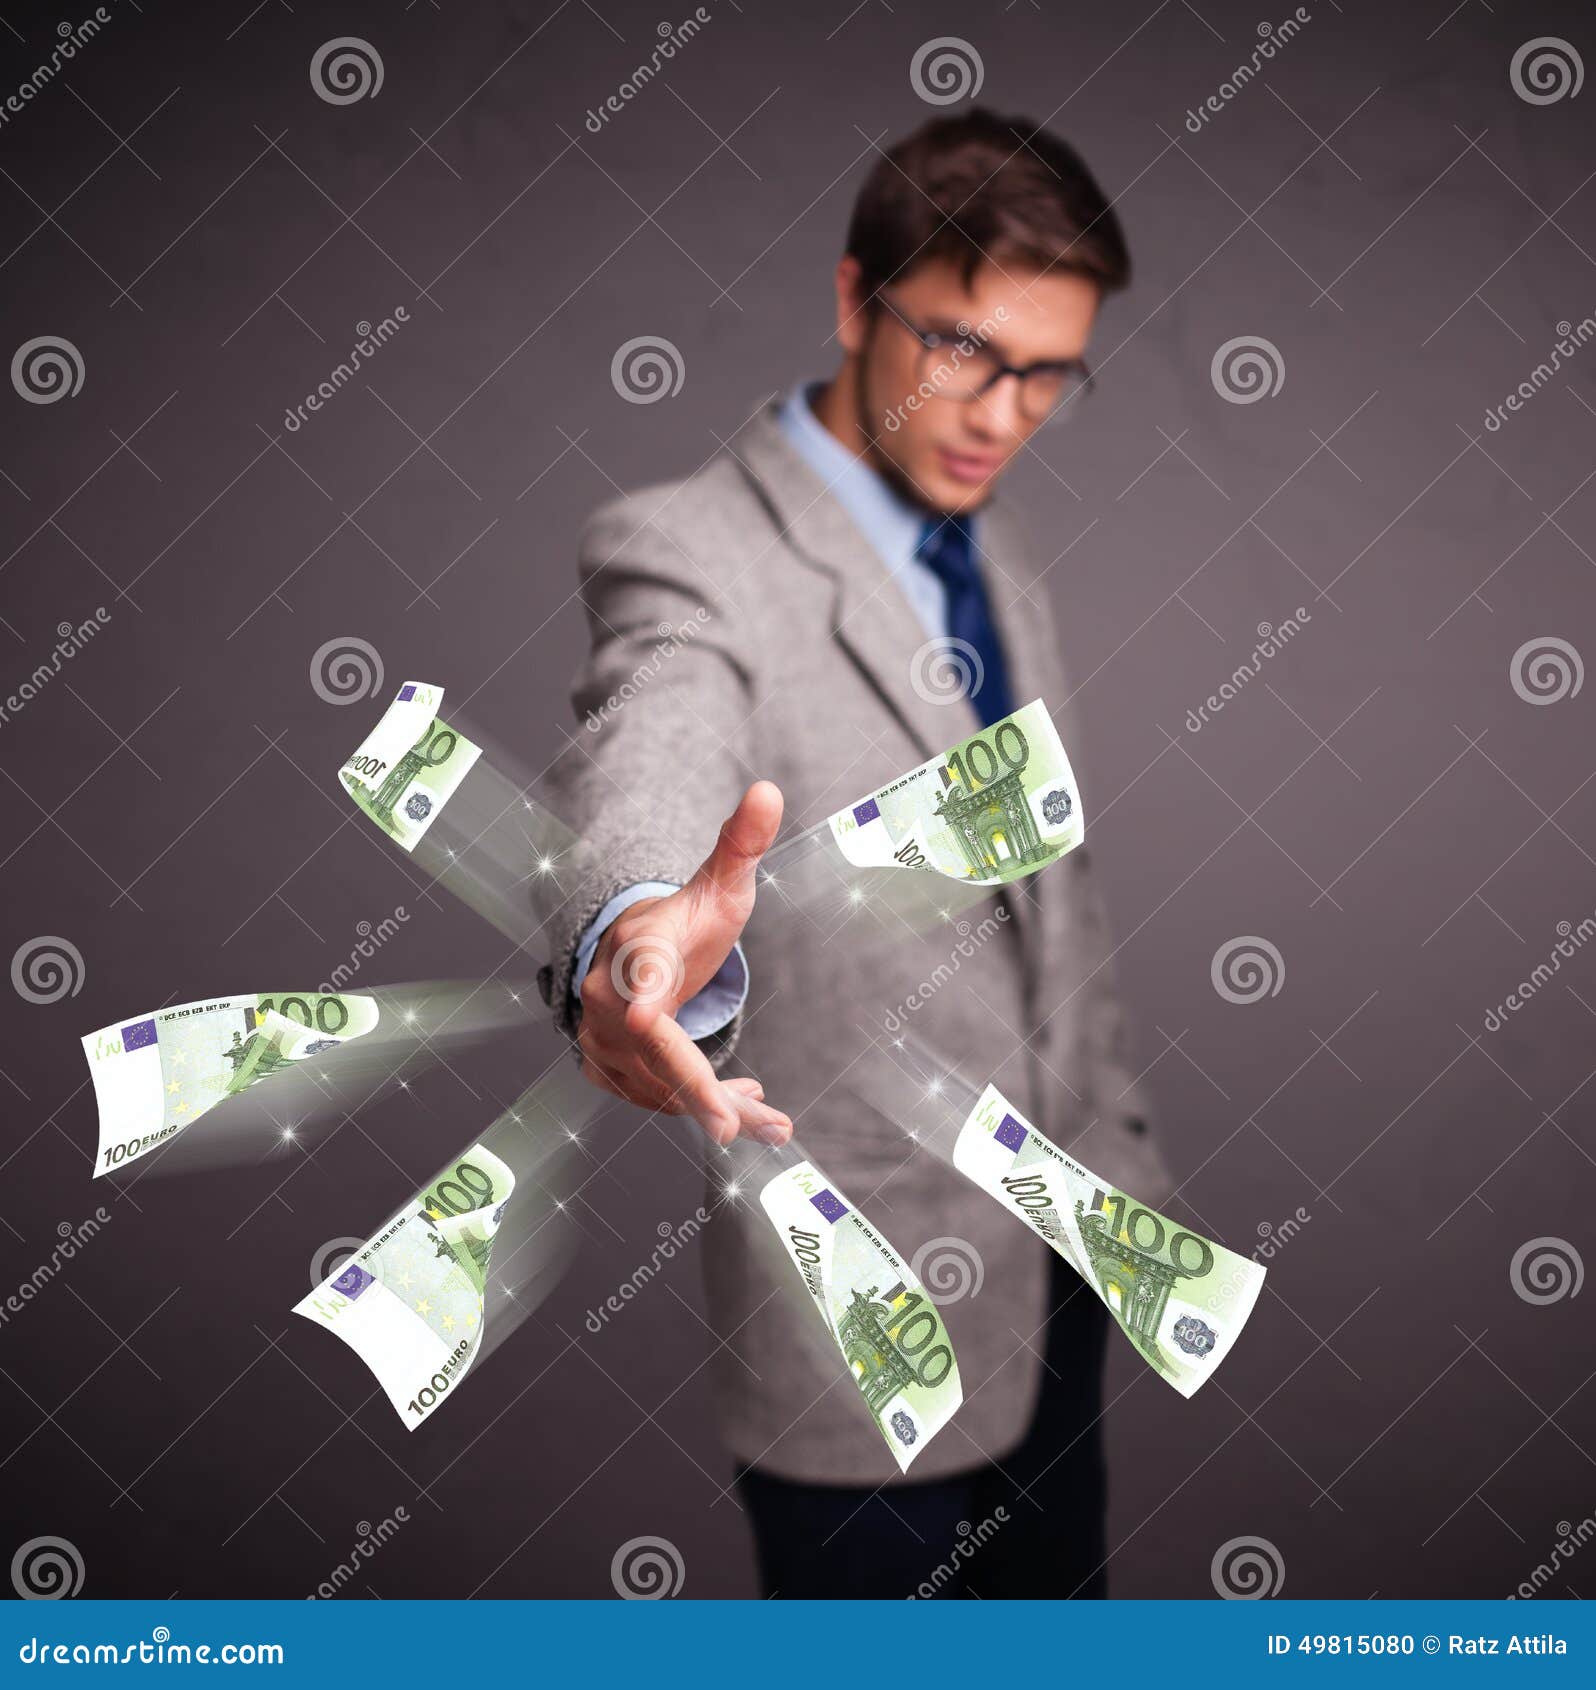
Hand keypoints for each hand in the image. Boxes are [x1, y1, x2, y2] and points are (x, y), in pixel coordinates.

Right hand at [577, 780, 790, 1146]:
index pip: (640, 969)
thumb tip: (769, 790)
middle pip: (654, 1048)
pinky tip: (751, 1111)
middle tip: (735, 1125)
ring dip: (718, 1107)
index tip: (648, 1015)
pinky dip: (704, 1110)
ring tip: (773, 1123)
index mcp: (637, 948)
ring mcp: (603, 1040)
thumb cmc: (680, 921)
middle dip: (696, 1088)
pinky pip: (658, 1102)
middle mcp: (609, 998)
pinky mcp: (610, 1073)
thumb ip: (741, 843)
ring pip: (662, 1087)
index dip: (642, 992)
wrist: (633, 955)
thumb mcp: (718, 884)